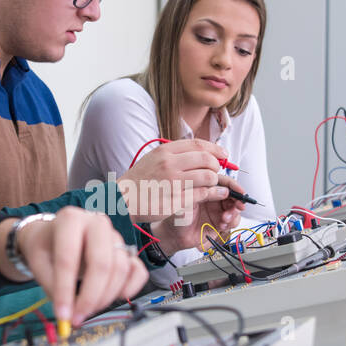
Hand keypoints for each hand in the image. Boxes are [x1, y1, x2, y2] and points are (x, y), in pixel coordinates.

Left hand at [12, 207, 148, 325]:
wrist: (56, 235)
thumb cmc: (47, 247)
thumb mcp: (39, 263)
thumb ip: (52, 287)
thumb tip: (67, 313)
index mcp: (70, 219)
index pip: (68, 258)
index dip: (65, 290)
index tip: (62, 314)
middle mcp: (97, 223)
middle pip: (101, 264)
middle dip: (90, 296)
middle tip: (78, 316)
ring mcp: (115, 236)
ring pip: (120, 270)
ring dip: (105, 297)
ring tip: (87, 309)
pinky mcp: (126, 250)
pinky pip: (138, 270)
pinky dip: (131, 288)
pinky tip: (117, 298)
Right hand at [119, 138, 237, 223]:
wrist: (122, 199)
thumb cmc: (139, 180)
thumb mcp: (153, 158)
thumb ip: (175, 154)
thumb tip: (200, 152)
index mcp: (165, 151)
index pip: (198, 145)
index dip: (215, 149)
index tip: (223, 154)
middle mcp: (169, 164)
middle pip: (206, 160)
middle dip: (217, 166)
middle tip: (217, 172)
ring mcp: (172, 183)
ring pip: (208, 177)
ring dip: (216, 181)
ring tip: (215, 185)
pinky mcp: (175, 200)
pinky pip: (202, 194)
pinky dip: (212, 194)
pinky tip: (214, 194)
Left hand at [151, 187, 245, 253]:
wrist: (174, 235)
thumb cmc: (176, 216)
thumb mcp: (188, 201)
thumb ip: (204, 194)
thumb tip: (223, 190)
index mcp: (206, 188)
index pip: (224, 183)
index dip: (234, 186)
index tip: (240, 192)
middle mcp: (214, 198)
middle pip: (233, 196)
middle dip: (237, 202)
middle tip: (236, 207)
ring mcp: (217, 211)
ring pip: (235, 209)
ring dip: (233, 214)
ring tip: (224, 219)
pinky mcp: (219, 223)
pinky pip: (232, 222)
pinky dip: (230, 223)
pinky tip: (222, 225)